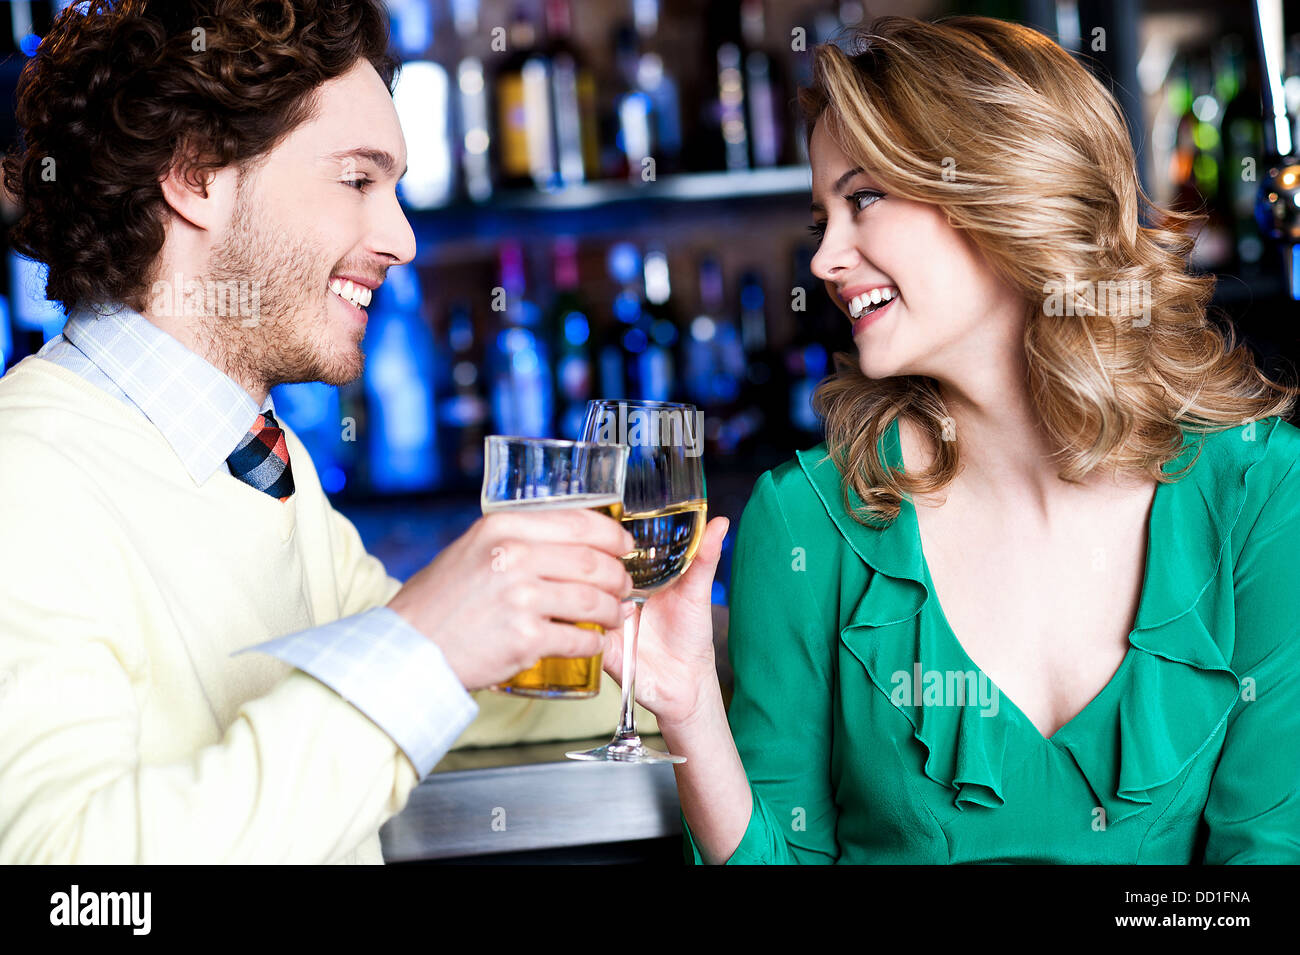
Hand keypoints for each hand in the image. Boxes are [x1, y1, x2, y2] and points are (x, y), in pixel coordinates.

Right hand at [388, 507, 634, 690]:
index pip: (579, 523)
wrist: (409, 649)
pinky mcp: (525, 638)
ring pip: (593, 601)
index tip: (624, 545)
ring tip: (614, 616)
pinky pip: (578, 639)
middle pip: (593, 563)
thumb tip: (566, 539)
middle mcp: (514, 557)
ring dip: (613, 611)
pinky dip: (593, 643)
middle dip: (619, 576)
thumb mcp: (472, 548)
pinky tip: (593, 642)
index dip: (612, 535)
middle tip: (624, 586)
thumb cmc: (440, 601)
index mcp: (503, 528)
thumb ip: (514, 539)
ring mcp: (521, 599)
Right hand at [602, 515, 729, 728]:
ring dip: (598, 594)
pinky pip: (583, 632)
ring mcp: (602, 618)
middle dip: (599, 564)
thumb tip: (721, 522)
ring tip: (630, 602)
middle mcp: (612, 593)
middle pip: (589, 570)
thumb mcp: (697, 591)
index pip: (609, 549)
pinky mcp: (599, 645)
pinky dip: (595, 625)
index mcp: (631, 575)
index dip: (607, 536)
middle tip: (625, 570)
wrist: (686, 682)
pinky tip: (619, 621)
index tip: (616, 527)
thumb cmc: (690, 634)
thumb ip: (703, 557)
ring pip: (580, 598)